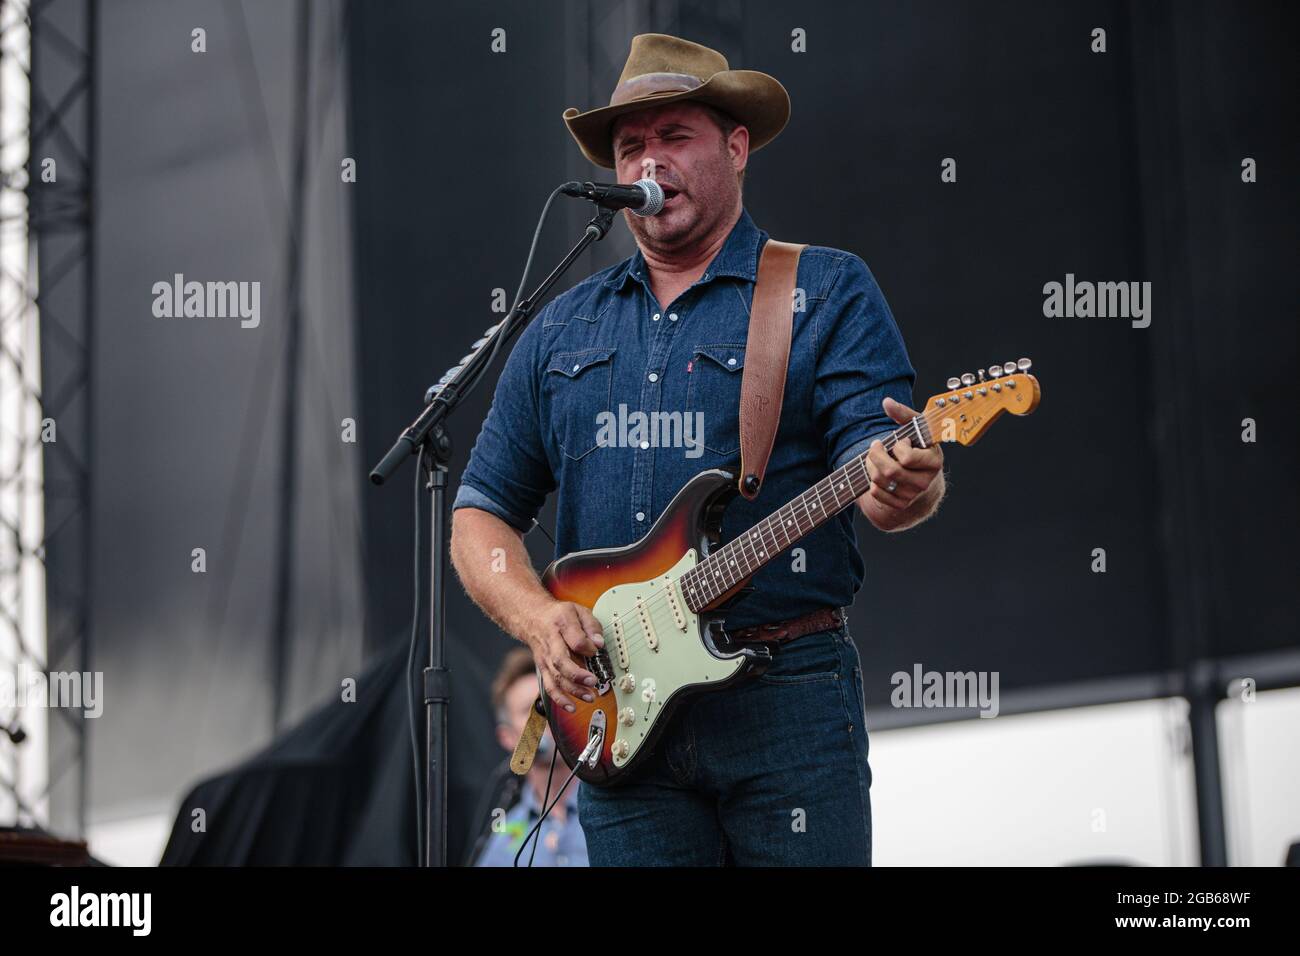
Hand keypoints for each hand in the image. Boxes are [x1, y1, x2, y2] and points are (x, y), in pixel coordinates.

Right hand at [525, 599, 604, 713]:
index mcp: (561, 624)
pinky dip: (559, 699)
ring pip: (555, 677)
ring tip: (589, 696)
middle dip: (577, 674)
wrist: (531, 618)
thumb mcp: (578, 610)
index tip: (597, 650)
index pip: (575, 639)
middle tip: (593, 681)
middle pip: (561, 661)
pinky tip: (571, 707)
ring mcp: (545, 657)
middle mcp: (551, 642)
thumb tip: (599, 644)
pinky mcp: (543, 668)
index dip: (588, 647)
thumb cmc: (558, 615)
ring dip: (572, 690)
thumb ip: (591, 625)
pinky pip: (549, 686)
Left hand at [864, 397, 943, 510]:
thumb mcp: (916, 429)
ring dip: (870, 465)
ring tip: (874, 457)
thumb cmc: (918, 447)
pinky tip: (877, 473)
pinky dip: (871, 481)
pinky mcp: (900, 504)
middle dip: (876, 455)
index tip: (902, 441)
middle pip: (890, 471)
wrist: (922, 475)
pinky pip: (876, 493)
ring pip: (880, 480)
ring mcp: (912, 495)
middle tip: (876, 446)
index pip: (907, 458)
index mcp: (934, 462)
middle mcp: (925, 482)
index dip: (899, 447)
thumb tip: (887, 402)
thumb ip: (903, 414)